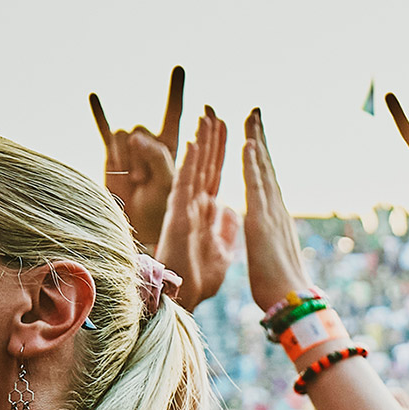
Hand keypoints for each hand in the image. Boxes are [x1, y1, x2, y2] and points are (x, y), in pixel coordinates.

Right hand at [89, 68, 184, 251]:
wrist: (136, 226)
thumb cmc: (159, 208)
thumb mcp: (168, 183)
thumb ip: (158, 156)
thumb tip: (135, 135)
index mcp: (172, 146)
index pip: (175, 114)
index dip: (176, 92)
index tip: (179, 68)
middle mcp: (151, 142)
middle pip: (143, 129)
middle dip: (141, 155)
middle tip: (143, 180)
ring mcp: (130, 146)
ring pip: (123, 135)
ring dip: (125, 159)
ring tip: (131, 180)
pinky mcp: (112, 152)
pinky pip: (105, 129)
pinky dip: (100, 114)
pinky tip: (94, 96)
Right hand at [157, 109, 239, 310]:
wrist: (186, 300)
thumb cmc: (199, 278)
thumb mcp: (221, 250)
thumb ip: (223, 228)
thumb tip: (230, 212)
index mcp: (205, 211)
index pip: (215, 173)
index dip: (220, 150)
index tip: (226, 124)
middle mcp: (194, 205)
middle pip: (204, 165)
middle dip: (210, 138)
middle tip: (213, 110)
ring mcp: (185, 209)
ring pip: (194, 169)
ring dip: (200, 144)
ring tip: (205, 118)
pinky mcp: (178, 218)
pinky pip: (184, 186)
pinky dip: (189, 166)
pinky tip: (193, 146)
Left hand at [242, 110, 310, 313]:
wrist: (292, 299)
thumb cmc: (279, 283)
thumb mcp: (270, 253)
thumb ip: (270, 238)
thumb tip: (270, 235)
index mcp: (273, 216)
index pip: (265, 178)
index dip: (258, 155)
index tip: (253, 133)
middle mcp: (276, 207)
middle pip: (266, 165)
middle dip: (258, 137)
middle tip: (254, 111)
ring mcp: (271, 211)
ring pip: (262, 168)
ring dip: (255, 140)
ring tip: (250, 116)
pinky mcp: (262, 220)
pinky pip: (255, 185)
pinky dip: (252, 163)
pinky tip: (247, 144)